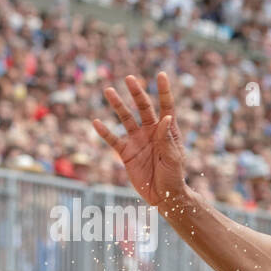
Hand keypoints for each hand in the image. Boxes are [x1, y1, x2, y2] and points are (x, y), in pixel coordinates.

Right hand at [94, 72, 186, 209]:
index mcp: (167, 130)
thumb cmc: (174, 176)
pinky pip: (113, 140)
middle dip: (137, 92)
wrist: (163, 196)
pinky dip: (104, 132)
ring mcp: (137, 140)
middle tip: (129, 78)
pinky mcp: (126, 153)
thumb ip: (167, 138)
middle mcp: (151, 131)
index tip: (161, 74)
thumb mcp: (173, 157)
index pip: (166, 106)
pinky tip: (96, 122)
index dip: (163, 91)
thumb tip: (165, 117)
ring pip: (126, 119)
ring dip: (118, 105)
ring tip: (108, 91)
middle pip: (143, 107)